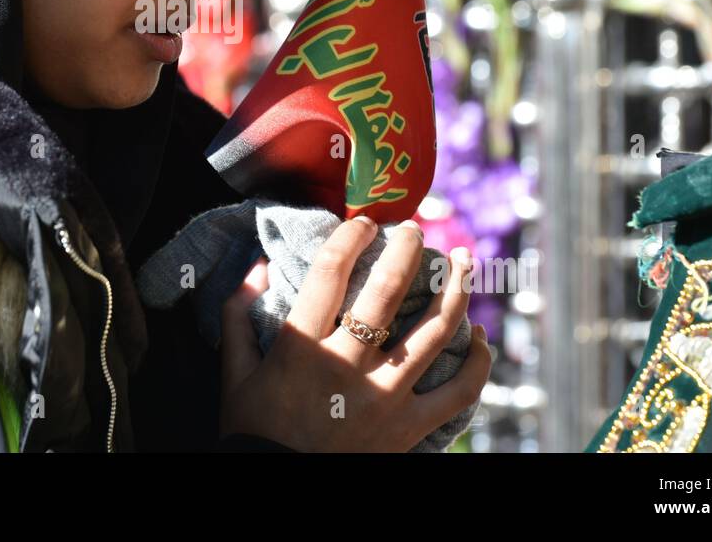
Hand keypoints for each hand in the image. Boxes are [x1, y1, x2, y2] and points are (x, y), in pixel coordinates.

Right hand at [218, 216, 490, 451]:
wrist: (280, 489)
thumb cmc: (255, 431)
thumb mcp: (234, 374)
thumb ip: (236, 314)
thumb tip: (258, 264)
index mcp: (301, 347)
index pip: (331, 271)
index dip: (351, 236)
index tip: (363, 222)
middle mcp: (347, 365)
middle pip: (389, 289)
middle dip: (408, 248)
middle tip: (415, 230)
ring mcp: (384, 397)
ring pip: (435, 331)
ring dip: (457, 289)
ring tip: (465, 262)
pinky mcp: (409, 428)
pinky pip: (458, 391)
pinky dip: (476, 361)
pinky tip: (478, 336)